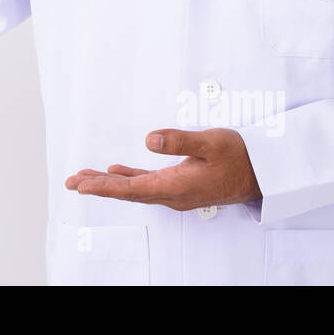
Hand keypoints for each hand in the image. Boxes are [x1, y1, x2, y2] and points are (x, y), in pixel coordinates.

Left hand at [63, 128, 260, 210]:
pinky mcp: (181, 185)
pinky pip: (148, 184)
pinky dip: (129, 178)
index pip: (131, 189)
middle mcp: (172, 194)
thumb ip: (179, 141)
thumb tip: (148, 140)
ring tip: (84, 177)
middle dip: (98, 185)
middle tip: (70, 182)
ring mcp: (176, 191)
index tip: (80, 186)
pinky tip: (117, 171)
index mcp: (176, 186)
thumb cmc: (240, 157)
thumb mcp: (210, 142)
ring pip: (135, 188)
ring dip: (110, 182)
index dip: (103, 187)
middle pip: (127, 191)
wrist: (263, 174)